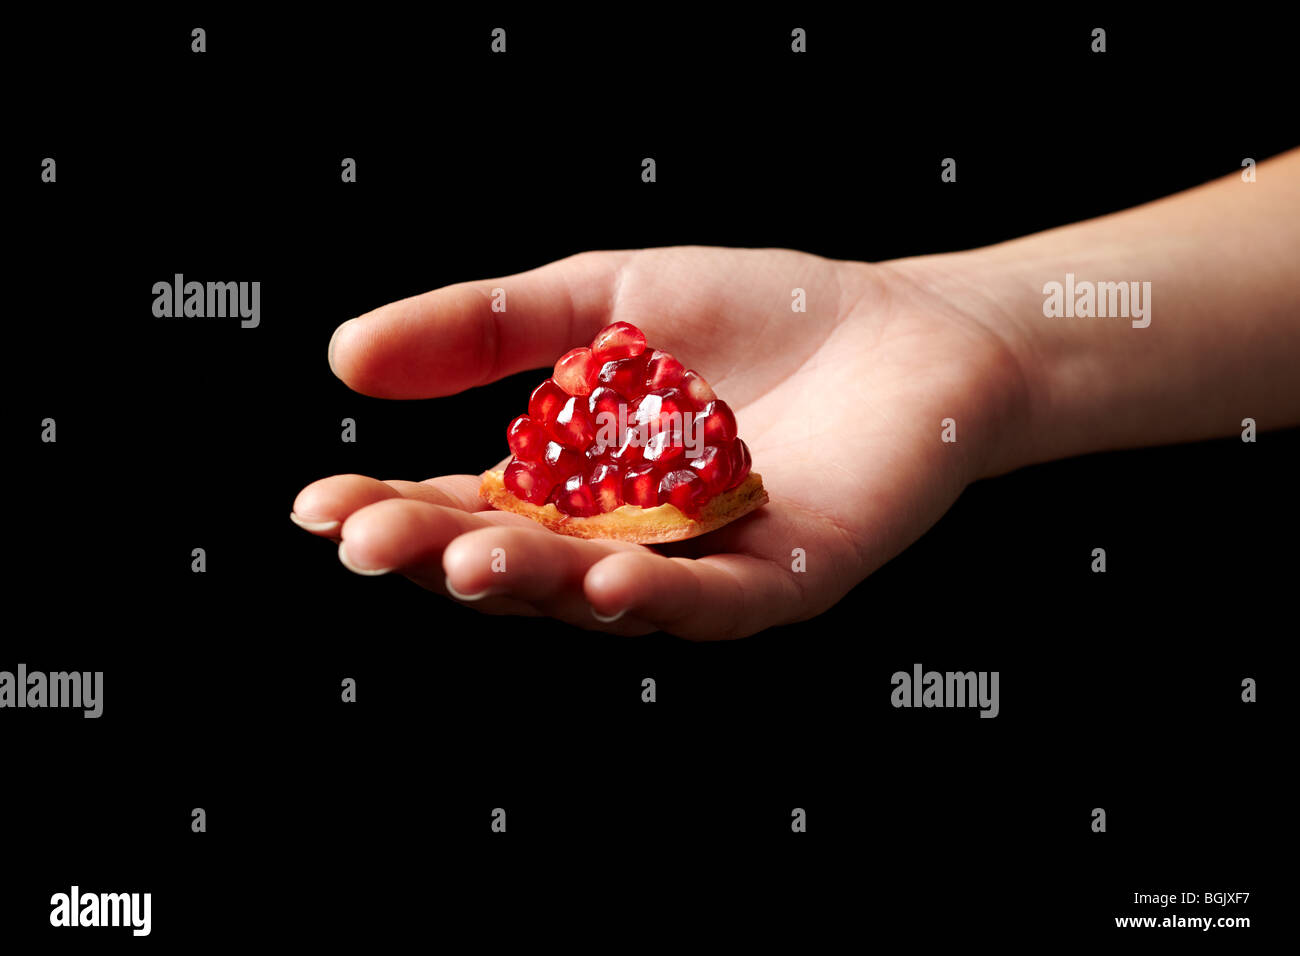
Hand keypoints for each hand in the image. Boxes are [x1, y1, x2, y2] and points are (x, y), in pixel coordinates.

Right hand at [291, 246, 1026, 638]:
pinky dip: (653, 598)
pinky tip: (599, 580)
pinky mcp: (780, 581)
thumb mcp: (601, 298)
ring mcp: (697, 571)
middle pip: (515, 566)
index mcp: (571, 486)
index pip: (460, 509)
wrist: (905, 325)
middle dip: (437, 556)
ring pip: (595, 597)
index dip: (388, 510)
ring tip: (467, 557)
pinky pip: (708, 604)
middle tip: (365, 538)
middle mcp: (620, 542)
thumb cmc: (757, 313)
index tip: (317, 500)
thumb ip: (486, 328)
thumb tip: (344, 357)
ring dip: (530, 584)